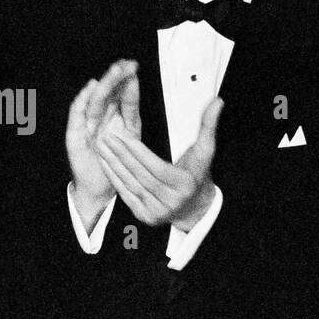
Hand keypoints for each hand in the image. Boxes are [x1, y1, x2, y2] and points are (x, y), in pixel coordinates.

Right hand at [66, 59, 139, 228]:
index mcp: (116, 117)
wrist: (101, 188)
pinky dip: (82, 100)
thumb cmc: (116, 164)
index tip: (134, 66)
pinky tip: (90, 88)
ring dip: (103, 84)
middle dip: (116, 77)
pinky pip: (77, 114)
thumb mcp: (132, 138)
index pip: (122, 94)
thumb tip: (143, 93)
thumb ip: (134, 114)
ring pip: (94, 99)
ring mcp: (87, 125)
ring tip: (113, 72)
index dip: (127, 80)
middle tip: (125, 65)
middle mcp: (101, 117)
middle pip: (108, 92)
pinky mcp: (75, 134)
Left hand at [94, 95, 221, 230]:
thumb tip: (216, 102)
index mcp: (184, 184)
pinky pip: (126, 195)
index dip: (139, 152)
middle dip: (121, 154)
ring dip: (113, 165)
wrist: (195, 207)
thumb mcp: (205, 150)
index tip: (124, 135)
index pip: (156, 167)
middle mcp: (171, 201)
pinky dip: (114, 178)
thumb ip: (208, 125)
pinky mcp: (145, 216)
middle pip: (140, 174)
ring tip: (101, 146)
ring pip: (130, 184)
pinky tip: (105, 164)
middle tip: (106, 136)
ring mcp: (157, 211)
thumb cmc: (197, 174)